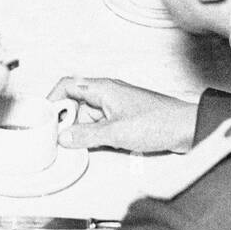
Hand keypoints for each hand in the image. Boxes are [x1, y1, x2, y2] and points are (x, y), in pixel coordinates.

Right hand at [48, 76, 197, 153]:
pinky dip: (94, 134)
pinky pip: (100, 124)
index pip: (67, 84)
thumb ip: (87, 135)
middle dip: (66, 119)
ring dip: (81, 129)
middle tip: (61, 136)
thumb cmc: (159, 121)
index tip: (44, 116)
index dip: (52, 99)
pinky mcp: (123, 119)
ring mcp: (116, 107)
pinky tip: (95, 145)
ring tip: (80, 144)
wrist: (186, 128)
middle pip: (75, 102)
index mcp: (103, 88)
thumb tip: (65, 137)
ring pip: (87, 115)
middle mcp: (107, 94)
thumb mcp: (116, 132)